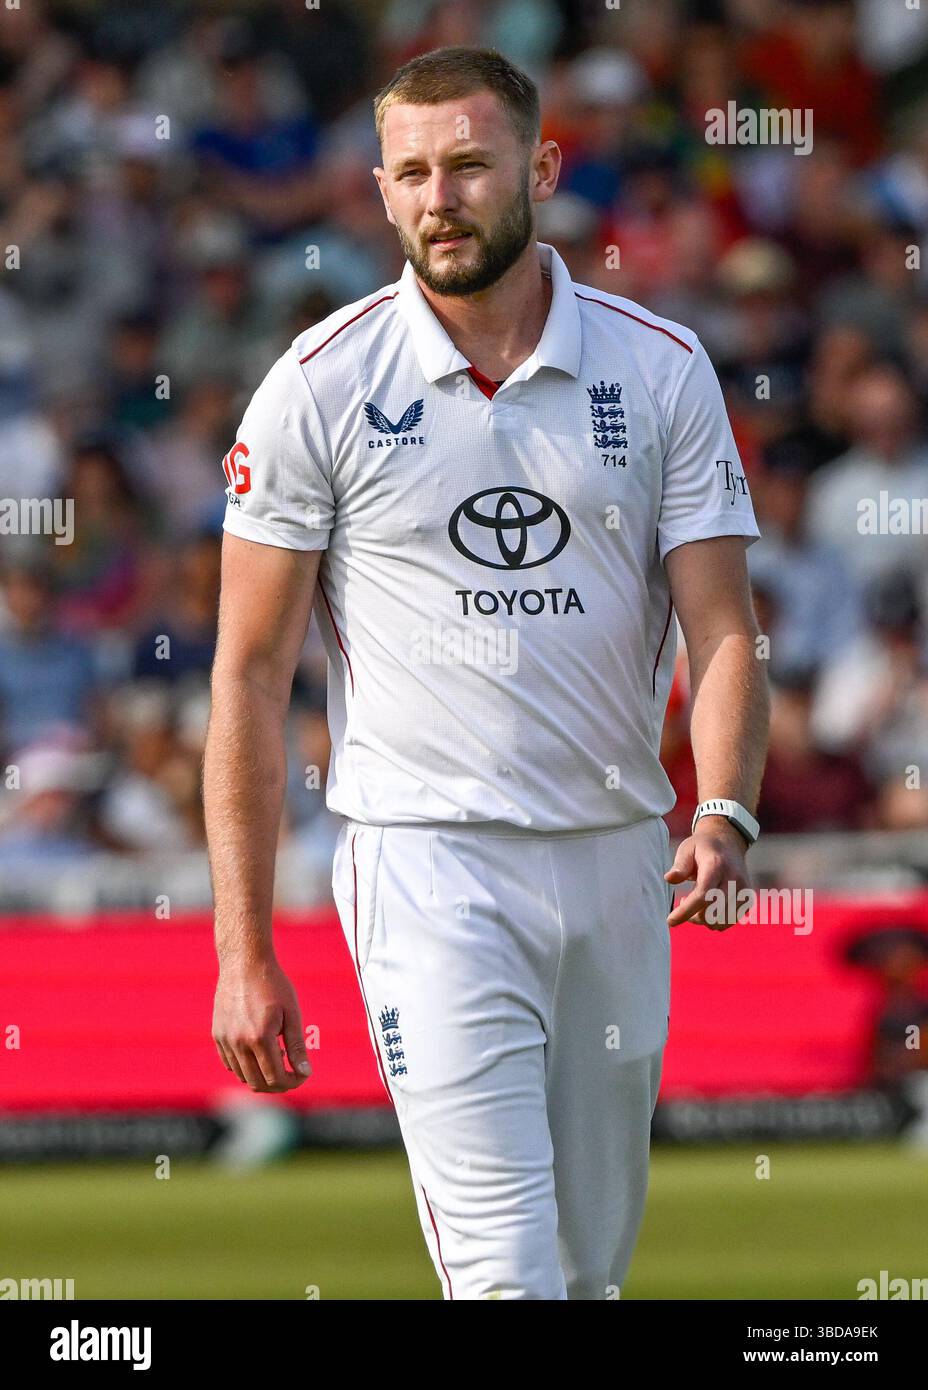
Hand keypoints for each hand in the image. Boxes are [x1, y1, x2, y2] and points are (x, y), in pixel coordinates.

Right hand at [212, 957, 311, 1091]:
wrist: (244, 963)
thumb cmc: (273, 985)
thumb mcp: (291, 1013)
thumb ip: (297, 1046)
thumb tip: (305, 1073)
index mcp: (259, 1038)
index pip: (275, 1078)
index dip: (292, 1082)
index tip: (302, 1075)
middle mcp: (238, 1043)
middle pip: (257, 1083)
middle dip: (278, 1084)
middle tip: (292, 1072)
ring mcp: (224, 1040)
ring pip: (243, 1076)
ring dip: (262, 1074)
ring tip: (277, 1052)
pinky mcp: (217, 1035)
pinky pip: (230, 1063)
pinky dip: (246, 1066)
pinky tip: (259, 1049)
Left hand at [664, 818, 753, 929]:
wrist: (729, 842)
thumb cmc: (703, 847)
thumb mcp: (687, 849)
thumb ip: (680, 865)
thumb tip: (670, 879)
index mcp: (716, 865)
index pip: (703, 895)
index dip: (686, 911)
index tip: (670, 921)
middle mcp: (734, 879)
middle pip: (713, 912)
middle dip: (694, 916)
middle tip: (683, 902)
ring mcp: (744, 890)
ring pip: (722, 921)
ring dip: (705, 920)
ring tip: (696, 905)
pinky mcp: (748, 898)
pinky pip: (730, 921)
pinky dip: (717, 921)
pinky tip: (709, 908)